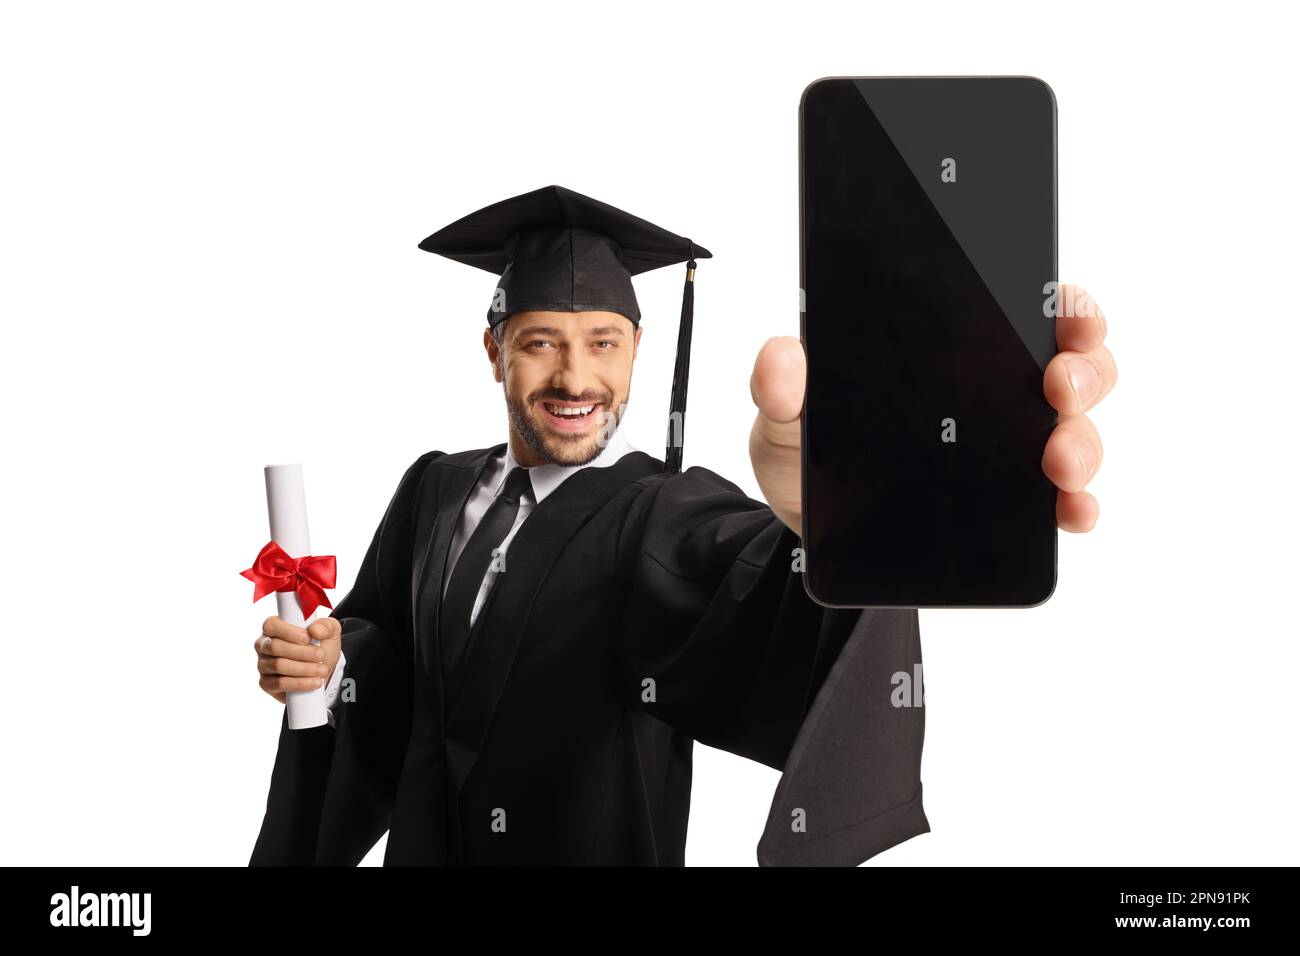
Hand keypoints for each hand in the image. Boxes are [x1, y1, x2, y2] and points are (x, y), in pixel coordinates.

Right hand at [253, 615, 340, 703]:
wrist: (322, 670)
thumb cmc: (321, 646)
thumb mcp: (329, 632)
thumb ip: (325, 626)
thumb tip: (315, 630)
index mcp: (274, 628)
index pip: (271, 625)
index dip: (289, 631)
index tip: (308, 638)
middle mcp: (264, 646)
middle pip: (275, 647)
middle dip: (302, 652)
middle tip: (321, 655)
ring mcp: (263, 665)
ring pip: (279, 665)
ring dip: (304, 668)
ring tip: (322, 670)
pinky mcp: (266, 684)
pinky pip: (280, 684)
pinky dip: (300, 683)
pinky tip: (315, 682)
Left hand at [748, 283, 1114, 533]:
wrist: (808, 527)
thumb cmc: (807, 454)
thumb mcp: (783, 417)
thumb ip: (778, 385)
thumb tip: (781, 359)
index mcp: (951, 349)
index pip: (1026, 308)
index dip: (1065, 305)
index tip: (1067, 314)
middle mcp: (993, 390)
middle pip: (1070, 365)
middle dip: (1084, 372)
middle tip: (1061, 388)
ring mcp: (1005, 448)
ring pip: (1074, 430)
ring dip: (1083, 442)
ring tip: (1059, 464)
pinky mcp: (1007, 504)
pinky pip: (1059, 500)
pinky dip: (1075, 505)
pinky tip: (1070, 511)